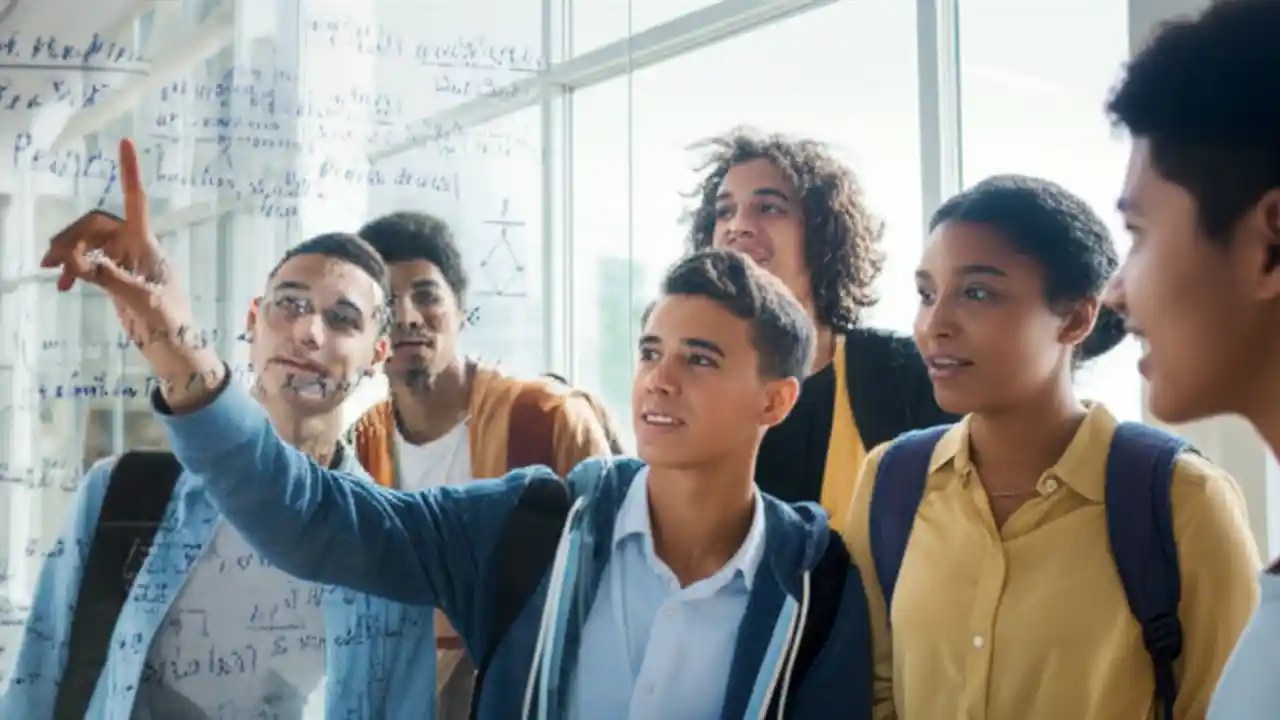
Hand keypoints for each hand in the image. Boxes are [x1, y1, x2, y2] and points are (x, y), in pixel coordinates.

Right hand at [41, 137, 223, 409]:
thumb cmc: (169, 325)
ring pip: (89, 242)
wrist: (175, 350)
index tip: (125, 141)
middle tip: (49, 261)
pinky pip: (89, 261)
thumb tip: (77, 261)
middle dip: (71, 236)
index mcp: (148, 246)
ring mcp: (126, 262)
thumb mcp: (142, 301)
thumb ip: (110, 278)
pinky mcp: (118, 278)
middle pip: (96, 224)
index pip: (136, 200)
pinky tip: (65, 285)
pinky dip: (74, 268)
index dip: (130, 171)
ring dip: (68, 253)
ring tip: (53, 274)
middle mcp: (138, 247)